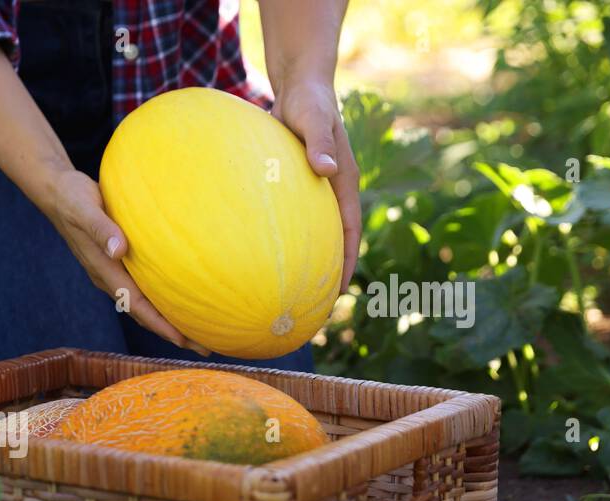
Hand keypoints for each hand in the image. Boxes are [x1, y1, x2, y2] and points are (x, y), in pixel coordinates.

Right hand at [43, 169, 209, 353]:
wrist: (57, 193)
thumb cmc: (72, 197)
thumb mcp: (84, 209)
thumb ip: (101, 229)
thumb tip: (118, 249)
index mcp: (104, 270)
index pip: (137, 305)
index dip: (160, 325)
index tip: (183, 340)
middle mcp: (108, 278)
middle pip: (144, 314)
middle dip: (173, 333)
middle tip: (205, 348)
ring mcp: (112, 273)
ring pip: (144, 304)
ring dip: (169, 320)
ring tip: (199, 330)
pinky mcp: (117, 263)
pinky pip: (142, 289)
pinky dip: (162, 299)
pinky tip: (180, 297)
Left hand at [269, 79, 361, 291]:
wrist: (299, 86)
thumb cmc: (307, 100)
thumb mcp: (312, 118)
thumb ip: (318, 141)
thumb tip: (325, 169)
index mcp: (342, 181)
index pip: (349, 230)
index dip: (345, 262)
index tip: (337, 292)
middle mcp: (331, 189)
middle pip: (333, 238)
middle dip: (327, 270)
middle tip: (313, 304)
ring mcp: (313, 188)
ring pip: (312, 231)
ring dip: (305, 258)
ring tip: (286, 289)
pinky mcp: (295, 184)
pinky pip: (292, 219)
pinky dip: (284, 238)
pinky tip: (260, 256)